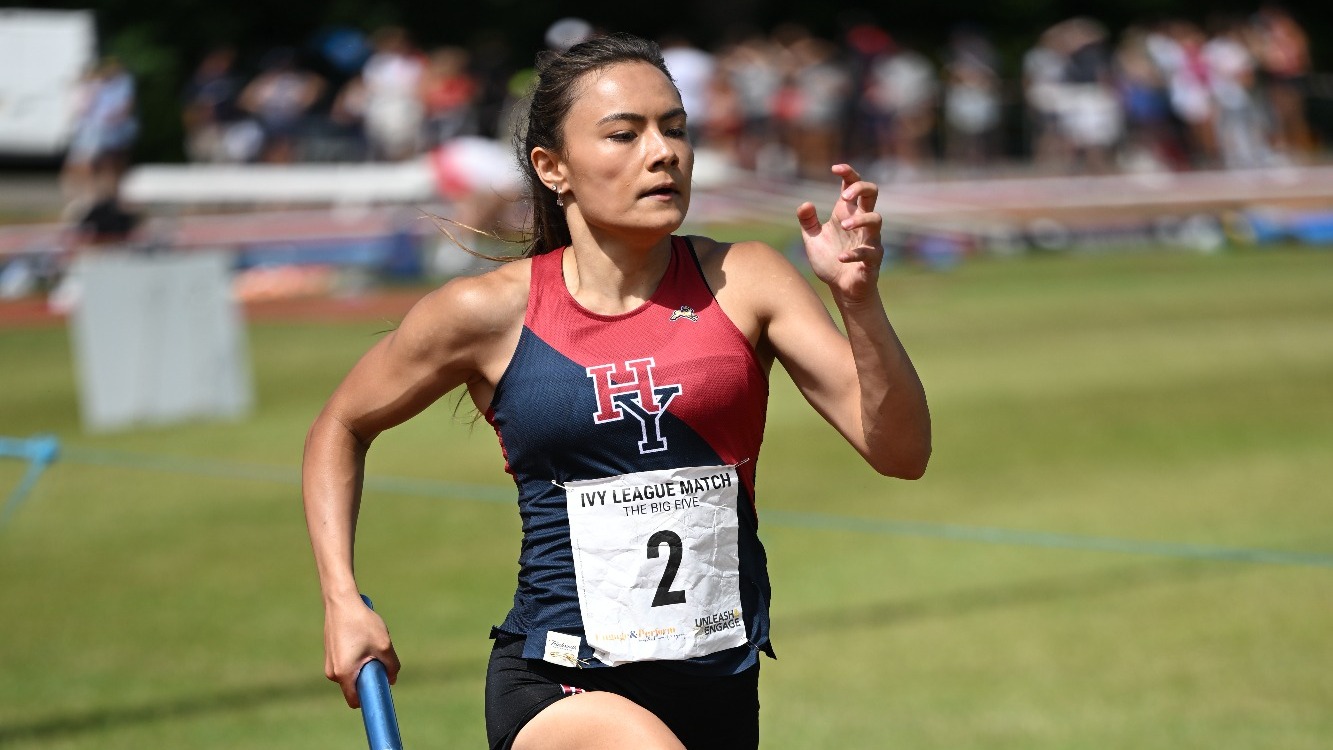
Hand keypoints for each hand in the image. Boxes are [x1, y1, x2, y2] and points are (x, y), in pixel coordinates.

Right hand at [324, 596, 399, 707]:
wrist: (342, 601)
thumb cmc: (362, 623)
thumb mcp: (384, 646)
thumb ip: (391, 666)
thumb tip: (391, 679)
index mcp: (343, 674)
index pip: (355, 700)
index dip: (369, 698)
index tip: (380, 688)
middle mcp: (332, 672)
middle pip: (355, 686)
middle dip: (369, 677)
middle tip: (378, 658)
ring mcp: (329, 662)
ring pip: (352, 673)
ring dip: (363, 665)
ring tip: (369, 644)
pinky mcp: (330, 653)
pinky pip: (347, 663)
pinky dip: (357, 657)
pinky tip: (361, 638)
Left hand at [795, 164, 884, 302]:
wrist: (841, 289)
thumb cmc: (830, 259)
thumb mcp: (812, 239)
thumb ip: (807, 221)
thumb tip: (805, 204)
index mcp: (847, 213)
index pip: (853, 185)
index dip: (848, 173)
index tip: (835, 168)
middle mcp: (862, 223)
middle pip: (872, 193)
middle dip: (860, 188)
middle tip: (843, 197)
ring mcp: (870, 240)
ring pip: (876, 220)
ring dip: (860, 219)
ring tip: (842, 226)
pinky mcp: (873, 260)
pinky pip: (869, 252)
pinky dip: (854, 253)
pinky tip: (840, 257)